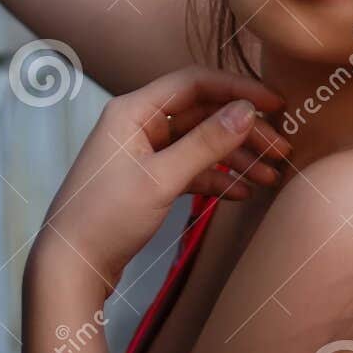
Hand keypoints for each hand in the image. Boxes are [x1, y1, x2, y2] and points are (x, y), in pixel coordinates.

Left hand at [36, 68, 291, 296]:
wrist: (70, 268)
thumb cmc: (104, 219)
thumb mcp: (160, 179)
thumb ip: (206, 144)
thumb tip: (247, 110)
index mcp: (132, 111)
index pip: (195, 83)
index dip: (238, 90)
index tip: (276, 105)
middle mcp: (136, 125)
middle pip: (202, 114)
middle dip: (243, 131)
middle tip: (282, 148)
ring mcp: (142, 153)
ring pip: (200, 144)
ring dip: (236, 157)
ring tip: (272, 176)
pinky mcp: (147, 180)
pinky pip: (191, 170)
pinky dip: (217, 179)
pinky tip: (243, 193)